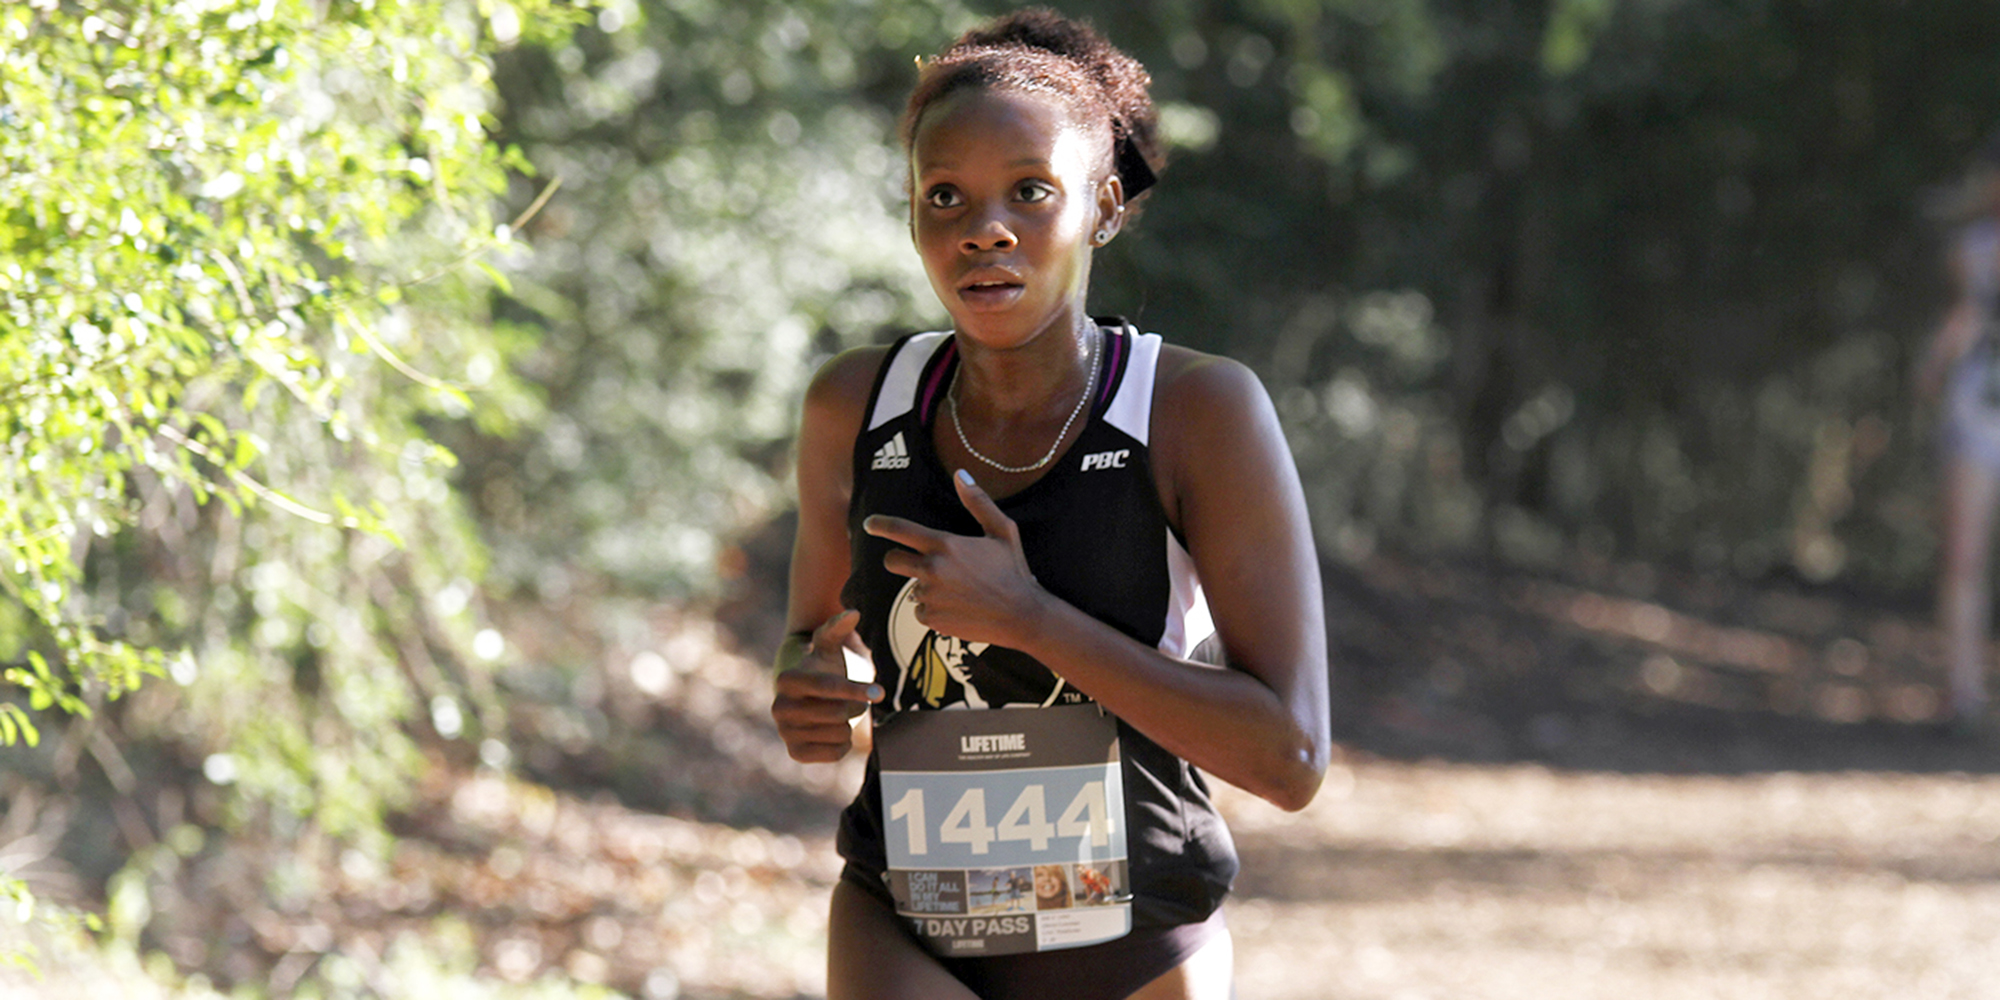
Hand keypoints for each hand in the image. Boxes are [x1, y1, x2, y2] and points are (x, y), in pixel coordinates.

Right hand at [771, 610, 880, 762]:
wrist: (804, 696)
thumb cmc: (821, 667)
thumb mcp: (828, 645)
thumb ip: (838, 627)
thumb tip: (853, 613)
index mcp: (787, 679)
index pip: (828, 687)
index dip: (856, 689)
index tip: (880, 692)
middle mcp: (779, 708)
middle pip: (837, 713)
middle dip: (853, 706)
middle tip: (852, 700)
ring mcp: (785, 732)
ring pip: (839, 734)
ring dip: (849, 724)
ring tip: (839, 713)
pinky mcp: (795, 753)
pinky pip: (835, 753)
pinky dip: (844, 743)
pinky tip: (834, 730)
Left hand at [863, 469, 1046, 649]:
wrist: (1021, 616)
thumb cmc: (1013, 570)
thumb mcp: (1002, 531)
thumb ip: (978, 501)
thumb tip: (961, 474)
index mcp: (945, 545)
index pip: (900, 530)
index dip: (880, 525)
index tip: (869, 524)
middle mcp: (932, 570)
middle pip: (892, 561)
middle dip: (899, 559)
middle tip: (917, 562)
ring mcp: (930, 596)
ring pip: (910, 588)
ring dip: (924, 587)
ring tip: (955, 589)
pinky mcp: (931, 619)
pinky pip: (919, 611)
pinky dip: (932, 609)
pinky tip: (955, 606)